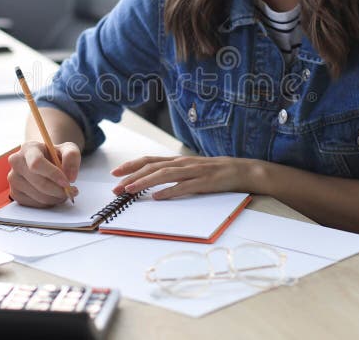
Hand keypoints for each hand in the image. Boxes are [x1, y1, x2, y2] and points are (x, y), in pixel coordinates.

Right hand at [7, 141, 80, 206]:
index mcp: (28, 148)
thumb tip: (70, 177)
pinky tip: (53, 195)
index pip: (37, 163)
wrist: (44, 162)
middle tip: (71, 191)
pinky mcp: (14, 193)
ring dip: (55, 198)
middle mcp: (16, 162)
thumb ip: (72, 156)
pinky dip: (47, 203)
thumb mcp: (67, 149)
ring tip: (64, 192)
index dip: (53, 174)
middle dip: (58, 190)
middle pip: (39, 182)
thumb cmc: (55, 155)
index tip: (67, 182)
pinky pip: (34, 204)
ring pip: (38, 195)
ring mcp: (13, 179)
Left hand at [110, 155, 259, 199]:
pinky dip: (170, 191)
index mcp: (178, 161)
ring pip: (164, 175)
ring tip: (130, 190)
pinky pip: (185, 187)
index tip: (115, 173)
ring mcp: (194, 171)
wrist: (243, 170)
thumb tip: (154, 185)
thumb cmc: (215, 172)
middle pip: (152, 167)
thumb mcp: (191, 170)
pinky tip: (158, 197)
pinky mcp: (205, 182)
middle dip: (132, 177)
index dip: (131, 165)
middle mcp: (183, 163)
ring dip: (145, 182)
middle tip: (116, 188)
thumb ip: (174, 175)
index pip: (149, 160)